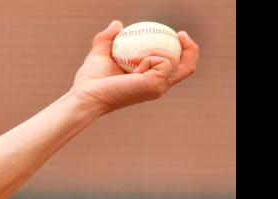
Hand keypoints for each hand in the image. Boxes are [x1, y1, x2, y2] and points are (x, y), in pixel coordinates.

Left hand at [70, 20, 199, 116]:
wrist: (86, 95)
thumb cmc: (91, 81)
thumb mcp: (100, 53)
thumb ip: (108, 38)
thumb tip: (118, 24)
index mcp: (150, 80)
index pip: (174, 67)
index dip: (181, 50)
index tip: (175, 34)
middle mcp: (158, 86)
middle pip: (188, 67)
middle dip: (191, 48)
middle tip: (180, 34)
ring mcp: (158, 87)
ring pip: (173, 59)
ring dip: (154, 49)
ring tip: (131, 56)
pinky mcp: (157, 85)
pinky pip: (163, 61)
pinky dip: (149, 55)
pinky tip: (132, 61)